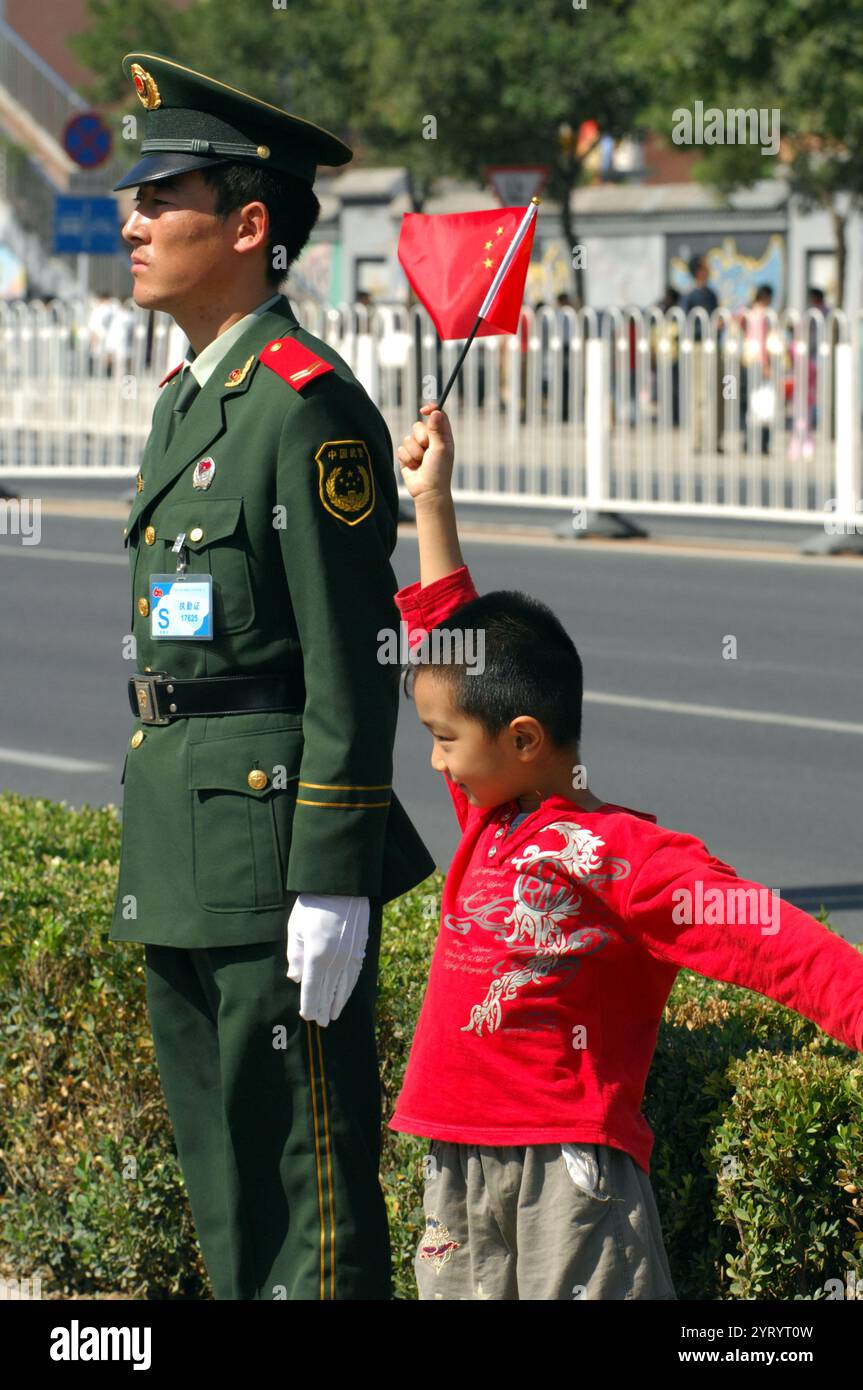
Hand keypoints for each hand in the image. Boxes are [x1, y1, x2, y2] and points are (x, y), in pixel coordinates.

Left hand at [286, 894, 369, 1025]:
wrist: (342, 886)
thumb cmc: (314, 904)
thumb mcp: (296, 927)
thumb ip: (295, 954)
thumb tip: (295, 978)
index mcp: (316, 955)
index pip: (310, 988)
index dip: (308, 1004)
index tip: (306, 1016)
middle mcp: (335, 959)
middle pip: (328, 991)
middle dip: (323, 1008)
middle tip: (321, 1023)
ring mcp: (350, 955)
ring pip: (344, 986)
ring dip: (338, 1002)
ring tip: (334, 1015)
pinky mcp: (360, 948)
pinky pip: (355, 974)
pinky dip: (350, 987)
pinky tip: (346, 993)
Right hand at [396, 403, 454, 502]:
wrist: (427, 492)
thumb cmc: (438, 472)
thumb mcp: (440, 449)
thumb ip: (436, 430)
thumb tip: (435, 411)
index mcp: (442, 437)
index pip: (437, 416)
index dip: (431, 410)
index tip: (424, 410)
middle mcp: (430, 441)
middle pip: (418, 426)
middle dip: (420, 438)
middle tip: (426, 450)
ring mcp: (417, 448)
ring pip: (408, 438)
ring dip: (414, 452)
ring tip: (421, 463)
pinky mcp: (407, 456)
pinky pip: (401, 448)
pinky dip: (407, 458)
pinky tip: (414, 467)